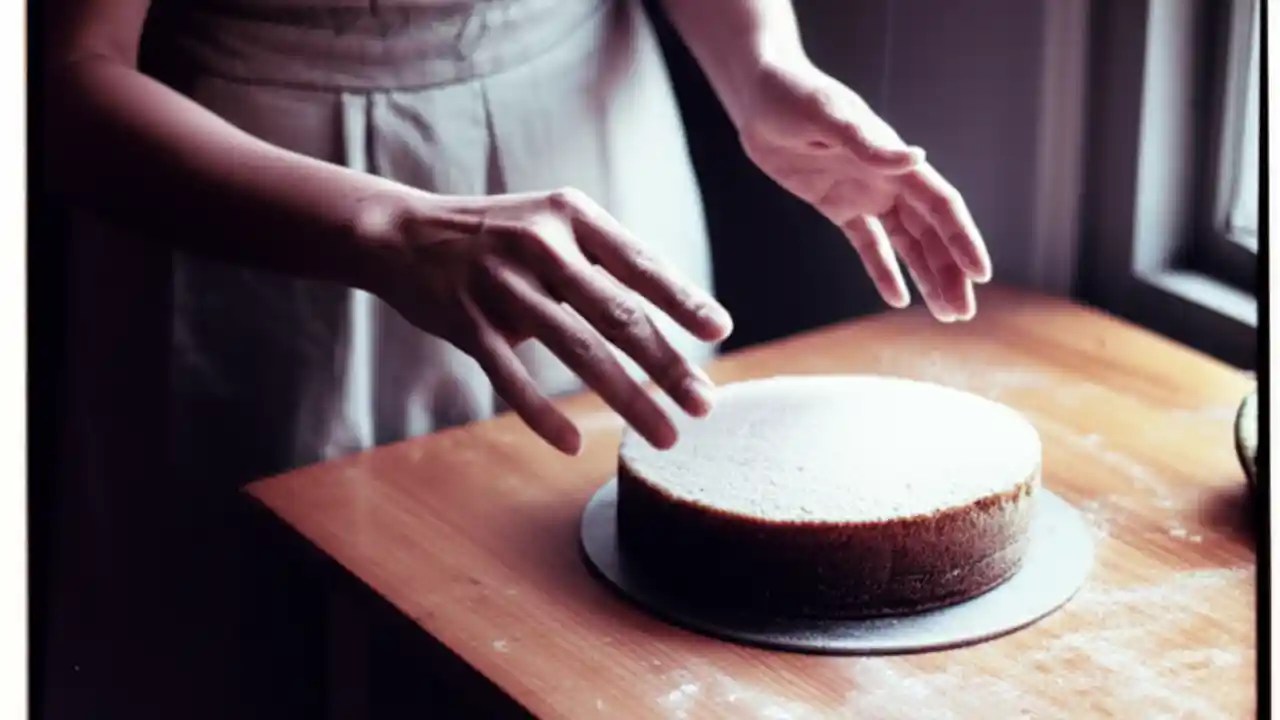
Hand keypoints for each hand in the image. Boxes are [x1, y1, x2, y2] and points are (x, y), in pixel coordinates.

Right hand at [362, 187, 733, 454]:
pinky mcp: (466, 323)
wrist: (403, 235)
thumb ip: (605, 260)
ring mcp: (500, 286)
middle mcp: (539, 246)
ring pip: (576, 351)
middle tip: (705, 404)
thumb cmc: (499, 236)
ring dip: (627, 398)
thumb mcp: (553, 225)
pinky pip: (512, 378)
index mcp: (571, 217)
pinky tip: (575, 443)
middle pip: (617, 314)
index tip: (719, 332)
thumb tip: (677, 311)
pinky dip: (543, 415)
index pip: (639, 263)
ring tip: (665, 434)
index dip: (682, 299)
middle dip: (667, 364)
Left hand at [738, 60, 991, 321]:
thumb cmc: (796, 98)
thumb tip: (915, 157)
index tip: (980, 274)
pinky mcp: (838, 206)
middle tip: (963, 313)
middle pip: (931, 234)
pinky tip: (899, 299)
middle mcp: (889, 181)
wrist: (760, 100)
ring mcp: (866, 195)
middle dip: (949, 272)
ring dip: (927, 277)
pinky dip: (884, 271)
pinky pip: (868, 245)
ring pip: (906, 244)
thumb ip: (868, 143)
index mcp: (895, 162)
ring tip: (946, 314)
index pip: (941, 206)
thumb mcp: (830, 118)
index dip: (962, 239)